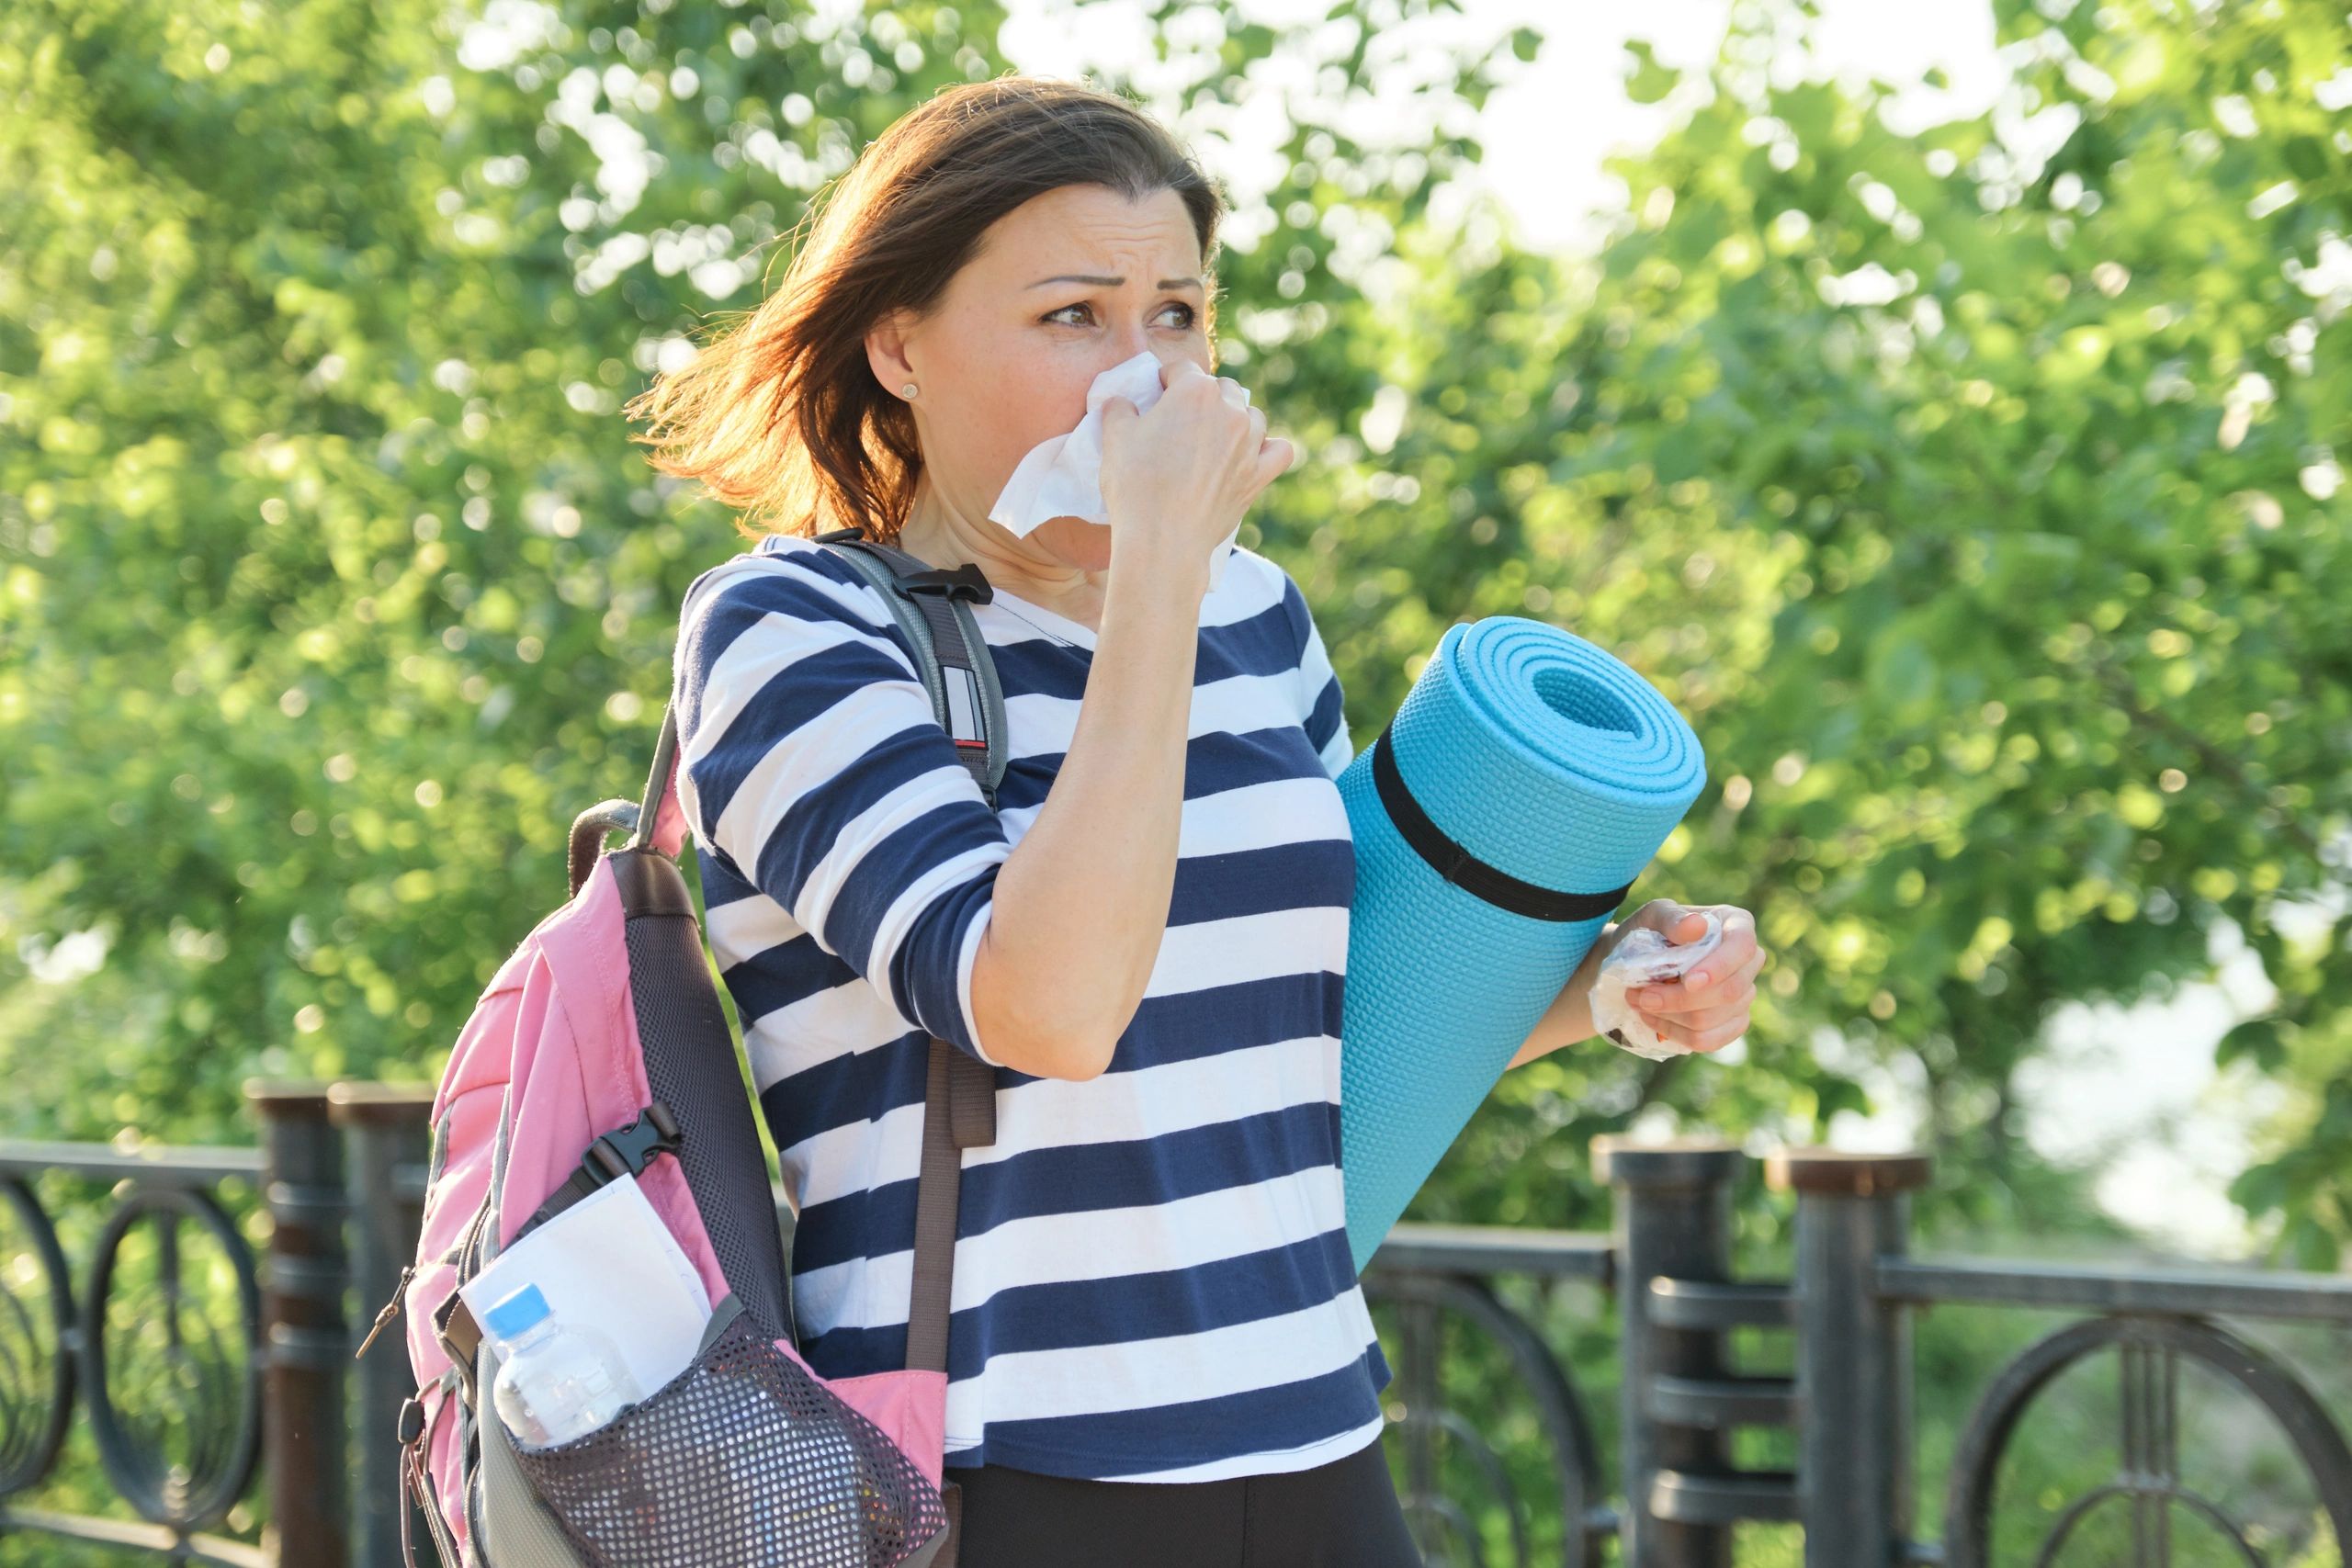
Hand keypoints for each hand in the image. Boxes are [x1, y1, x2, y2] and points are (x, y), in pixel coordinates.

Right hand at [1098, 359, 1293, 576]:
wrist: (1163, 538)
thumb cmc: (1136, 486)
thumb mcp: (1114, 439)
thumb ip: (1119, 410)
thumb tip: (1122, 403)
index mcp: (1194, 392)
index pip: (1181, 369)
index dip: (1165, 380)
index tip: (1157, 393)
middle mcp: (1229, 411)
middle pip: (1221, 388)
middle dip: (1202, 397)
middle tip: (1181, 420)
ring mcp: (1249, 443)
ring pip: (1253, 416)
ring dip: (1236, 419)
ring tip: (1215, 436)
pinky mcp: (1258, 475)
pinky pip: (1280, 450)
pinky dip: (1269, 448)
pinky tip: (1253, 453)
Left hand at [1596, 899, 1762, 1054]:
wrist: (1637, 959)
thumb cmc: (1650, 931)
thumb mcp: (1653, 916)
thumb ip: (1671, 919)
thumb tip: (1696, 926)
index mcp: (1738, 925)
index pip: (1743, 946)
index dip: (1719, 967)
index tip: (1688, 982)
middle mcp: (1749, 961)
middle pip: (1729, 991)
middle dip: (1679, 999)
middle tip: (1640, 996)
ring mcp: (1744, 994)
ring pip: (1715, 1019)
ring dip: (1670, 1017)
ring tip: (1639, 1003)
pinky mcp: (1733, 1022)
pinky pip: (1711, 1040)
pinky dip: (1677, 1033)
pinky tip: (1653, 1019)